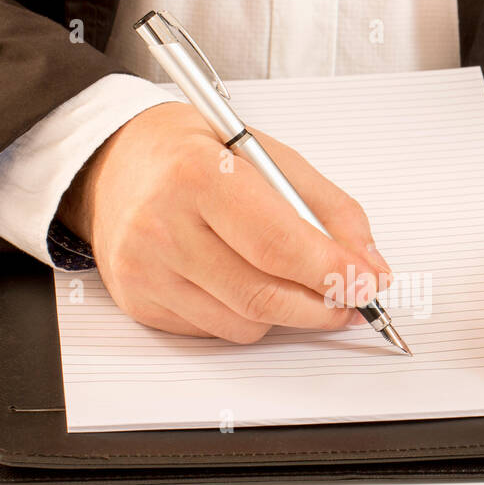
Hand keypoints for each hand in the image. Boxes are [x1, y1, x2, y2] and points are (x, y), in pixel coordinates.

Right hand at [57, 102, 389, 342]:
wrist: (115, 163)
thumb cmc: (195, 154)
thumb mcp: (269, 155)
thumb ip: (328, 208)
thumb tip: (368, 265)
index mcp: (197, 174)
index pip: (277, 244)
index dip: (330, 272)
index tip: (368, 283)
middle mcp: (162, 225)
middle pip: (262, 294)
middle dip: (322, 305)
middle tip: (352, 299)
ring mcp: (146, 269)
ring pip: (245, 323)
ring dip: (285, 312)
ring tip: (288, 278)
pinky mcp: (140, 301)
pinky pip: (217, 330)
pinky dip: (247, 314)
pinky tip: (239, 279)